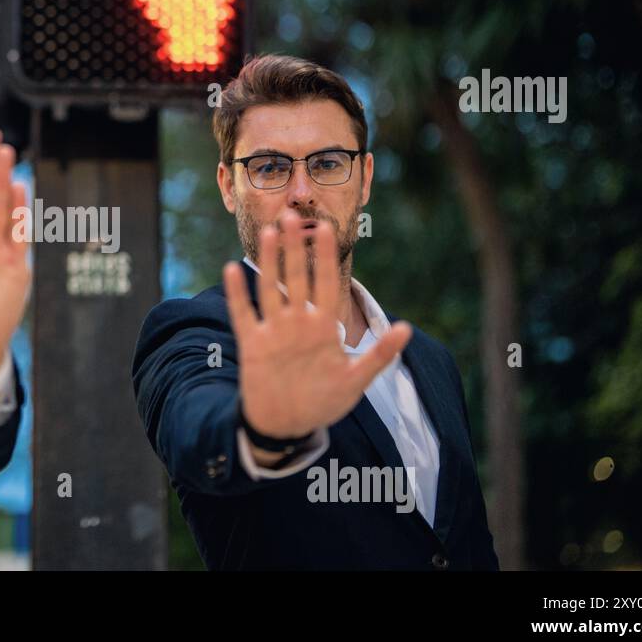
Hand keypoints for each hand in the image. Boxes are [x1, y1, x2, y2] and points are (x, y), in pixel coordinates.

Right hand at [224, 209, 411, 439]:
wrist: (288, 425)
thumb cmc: (323, 402)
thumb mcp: (356, 381)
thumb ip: (380, 355)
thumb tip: (408, 328)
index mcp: (324, 327)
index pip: (327, 284)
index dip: (326, 258)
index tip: (327, 230)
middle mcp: (298, 323)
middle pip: (297, 277)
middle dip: (295, 248)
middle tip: (293, 216)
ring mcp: (275, 331)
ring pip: (270, 289)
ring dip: (269, 262)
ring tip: (269, 233)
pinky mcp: (253, 344)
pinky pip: (243, 313)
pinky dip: (238, 293)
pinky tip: (233, 269)